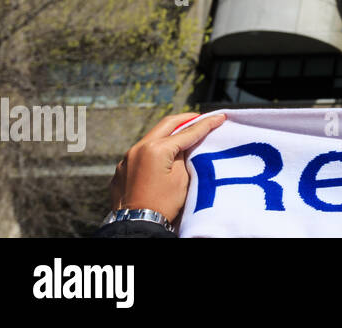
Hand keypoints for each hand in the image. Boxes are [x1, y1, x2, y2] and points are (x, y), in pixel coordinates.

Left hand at [109, 112, 225, 224]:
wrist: (137, 224)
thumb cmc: (163, 204)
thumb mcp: (182, 178)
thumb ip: (184, 156)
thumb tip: (184, 147)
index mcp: (156, 149)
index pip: (187, 132)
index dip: (206, 124)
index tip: (219, 116)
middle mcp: (138, 149)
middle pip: (166, 125)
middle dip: (185, 119)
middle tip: (200, 118)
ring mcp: (127, 159)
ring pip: (151, 137)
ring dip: (168, 134)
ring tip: (183, 135)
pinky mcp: (121, 170)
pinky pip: (140, 153)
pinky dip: (154, 150)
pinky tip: (163, 157)